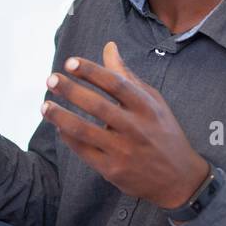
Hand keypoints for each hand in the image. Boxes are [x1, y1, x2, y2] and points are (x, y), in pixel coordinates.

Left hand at [40, 40, 209, 208]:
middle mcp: (135, 128)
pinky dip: (68, 137)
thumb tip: (108, 46)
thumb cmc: (163, 133)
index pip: (115, 84)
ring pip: (84, 130)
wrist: (180, 179)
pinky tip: (59, 127)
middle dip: (70, 90)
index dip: (91, 71)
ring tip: (45, 106)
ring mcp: (123, 150)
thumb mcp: (153, 102)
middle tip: (50, 79)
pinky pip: (83, 150)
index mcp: (146, 107)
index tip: (70, 62)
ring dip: (60, 116)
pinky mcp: (112, 170)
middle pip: (97, 105)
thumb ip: (127, 76)